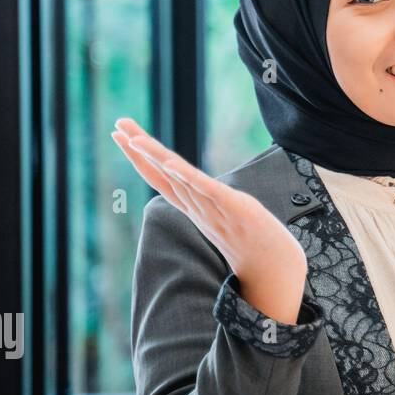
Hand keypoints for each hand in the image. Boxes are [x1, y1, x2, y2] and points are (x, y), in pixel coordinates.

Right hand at [112, 117, 308, 323]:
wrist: (276, 271)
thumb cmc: (255, 246)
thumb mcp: (227, 220)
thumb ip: (213, 207)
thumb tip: (205, 195)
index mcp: (196, 209)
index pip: (162, 180)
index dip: (140, 159)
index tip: (120, 135)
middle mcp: (199, 209)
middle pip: (163, 175)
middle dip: (138, 150)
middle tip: (117, 124)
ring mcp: (215, 210)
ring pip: (180, 180)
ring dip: (156, 158)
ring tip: (134, 138)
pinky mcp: (236, 210)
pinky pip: (208, 191)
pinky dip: (188, 178)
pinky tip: (172, 164)